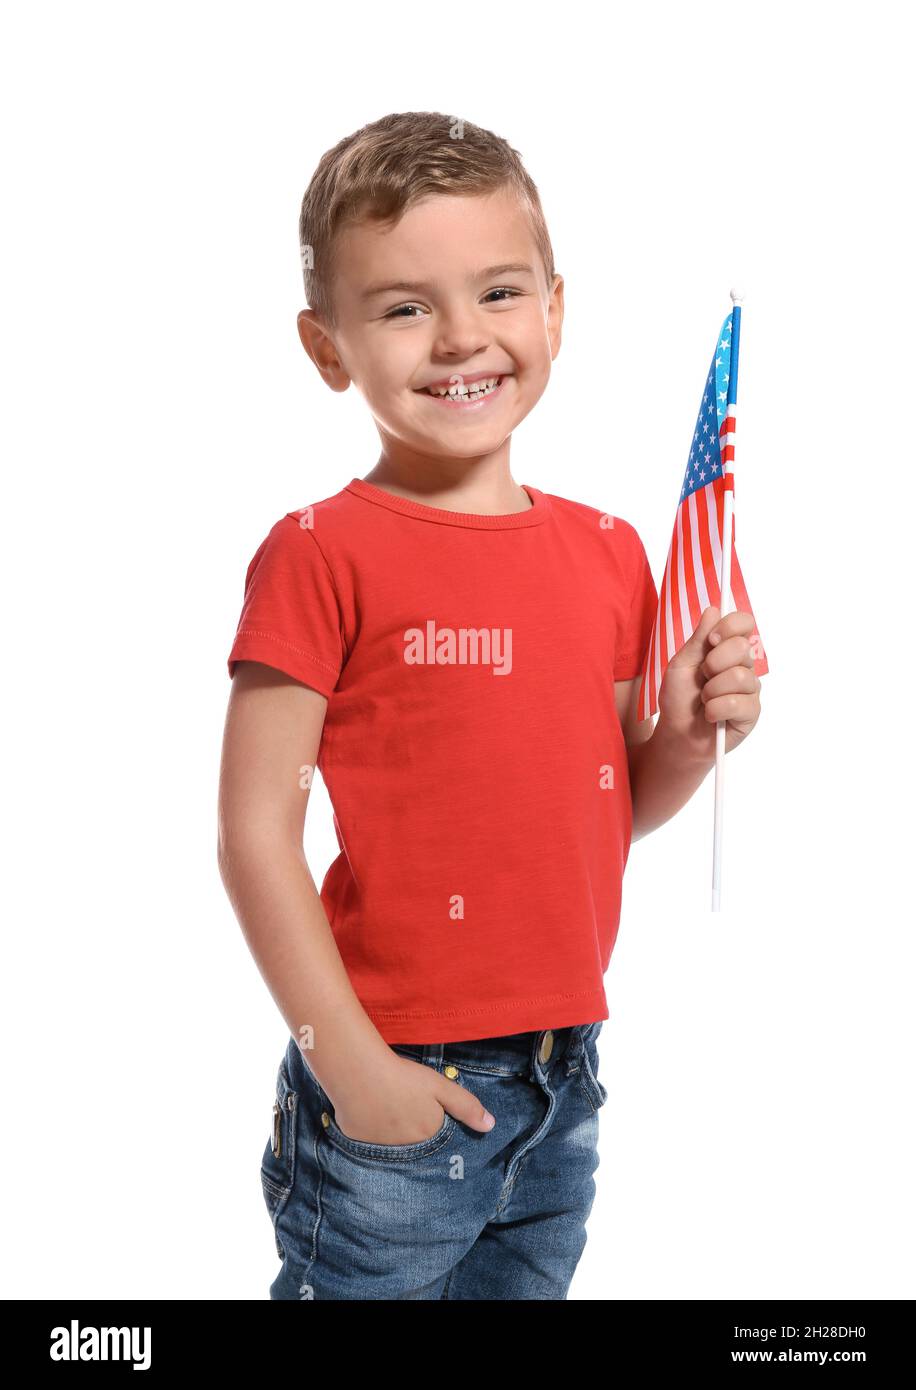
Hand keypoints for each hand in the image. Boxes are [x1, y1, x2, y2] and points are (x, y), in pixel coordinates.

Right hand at [331, 1051, 495, 1144]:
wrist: (359, 1073)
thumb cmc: (403, 1078)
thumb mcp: (440, 1087)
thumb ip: (466, 1107)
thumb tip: (490, 1126)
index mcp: (428, 1137)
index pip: (440, 1146)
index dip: (436, 1131)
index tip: (429, 1117)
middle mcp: (407, 1151)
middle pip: (417, 1147)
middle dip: (415, 1134)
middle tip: (406, 1107)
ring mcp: (381, 1151)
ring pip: (394, 1147)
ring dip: (395, 1135)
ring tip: (389, 1109)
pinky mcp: (359, 1145)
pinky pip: (371, 1144)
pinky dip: (373, 1133)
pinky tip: (371, 1113)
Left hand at [658, 605, 761, 758]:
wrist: (677, 734)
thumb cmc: (678, 699)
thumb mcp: (681, 665)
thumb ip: (697, 640)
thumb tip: (713, 609)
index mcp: (726, 649)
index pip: (744, 623)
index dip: (731, 625)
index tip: (712, 638)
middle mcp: (742, 666)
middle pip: (742, 647)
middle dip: (714, 662)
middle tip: (702, 676)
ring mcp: (750, 690)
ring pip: (740, 676)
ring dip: (712, 690)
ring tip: (704, 700)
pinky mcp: (752, 713)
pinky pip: (738, 703)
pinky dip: (716, 709)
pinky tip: (710, 715)